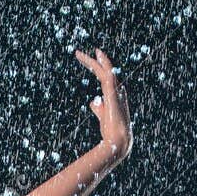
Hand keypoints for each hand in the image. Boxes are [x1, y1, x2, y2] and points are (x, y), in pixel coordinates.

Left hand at [75, 47, 131, 161]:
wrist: (118, 141)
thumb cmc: (112, 133)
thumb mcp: (103, 117)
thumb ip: (99, 108)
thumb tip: (92, 102)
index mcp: (114, 96)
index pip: (104, 79)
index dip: (96, 69)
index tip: (88, 62)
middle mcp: (117, 90)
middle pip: (104, 72)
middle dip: (92, 63)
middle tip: (78, 55)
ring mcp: (116, 91)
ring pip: (105, 70)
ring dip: (93, 61)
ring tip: (79, 54)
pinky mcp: (113, 93)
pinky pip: (108, 73)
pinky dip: (103, 63)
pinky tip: (97, 54)